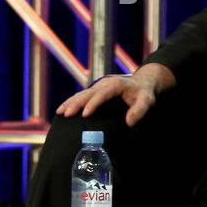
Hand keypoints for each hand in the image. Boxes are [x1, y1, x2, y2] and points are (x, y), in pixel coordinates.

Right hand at [55, 62, 175, 127]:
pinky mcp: (96, 92)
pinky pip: (82, 96)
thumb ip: (139, 110)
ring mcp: (99, 87)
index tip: (85, 114)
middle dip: (76, 103)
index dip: (93, 104)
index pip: (102, 94)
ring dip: (70, 102)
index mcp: (116, 85)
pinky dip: (72, 102)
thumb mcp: (147, 101)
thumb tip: (129, 122)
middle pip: (87, 93)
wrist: (143, 84)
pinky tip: (63, 110)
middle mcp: (104, 84)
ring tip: (60, 112)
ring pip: (82, 94)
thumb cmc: (144, 94)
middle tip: (66, 114)